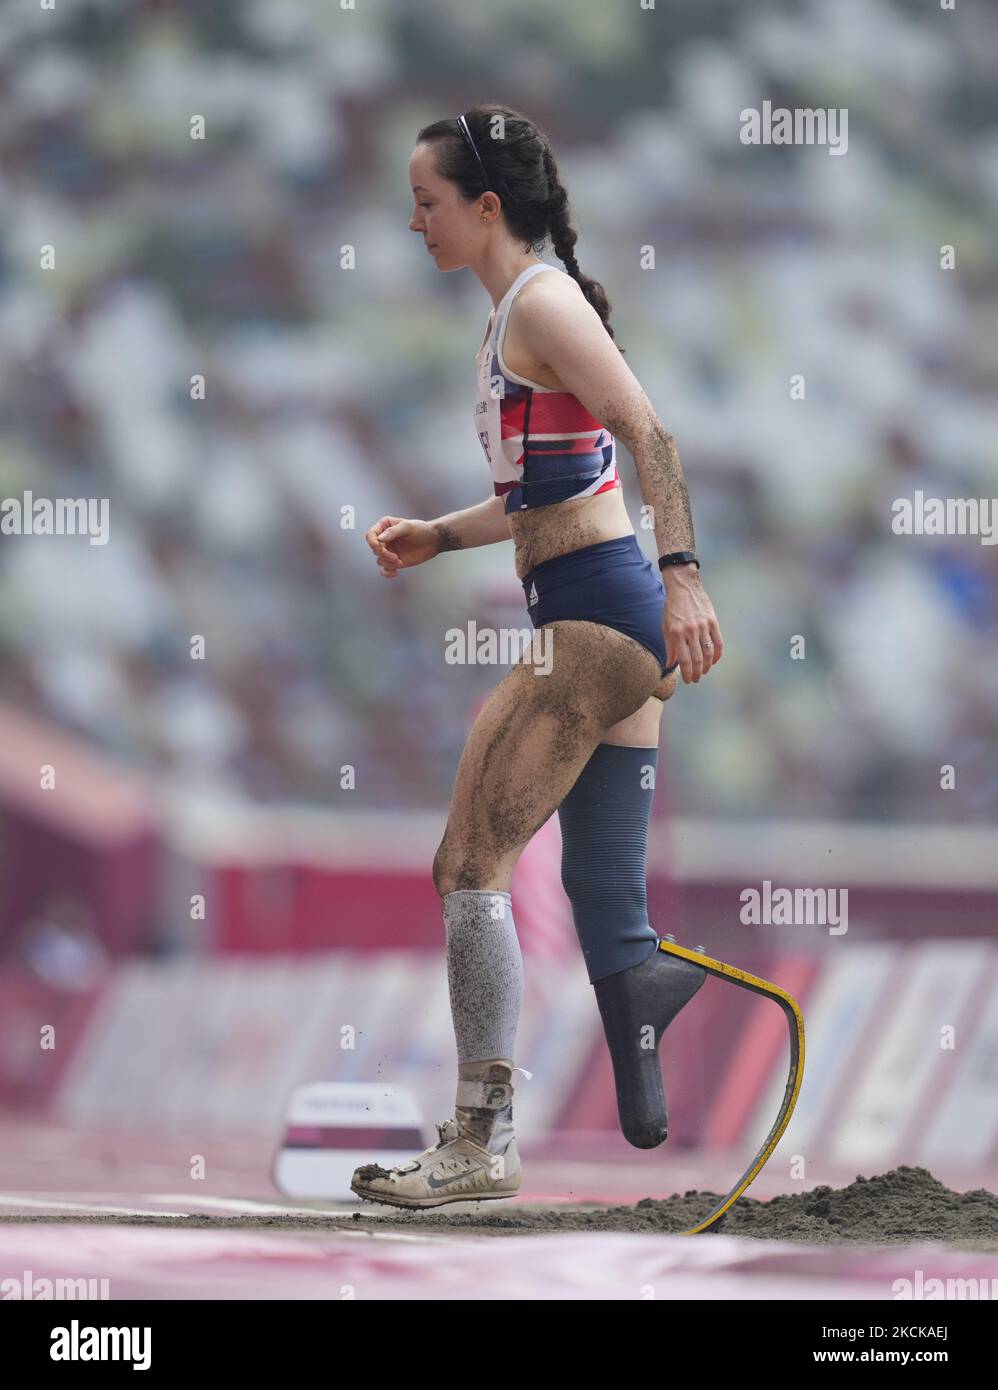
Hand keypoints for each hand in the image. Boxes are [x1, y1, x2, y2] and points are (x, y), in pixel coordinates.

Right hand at [365, 516, 439, 577]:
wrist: (433, 541)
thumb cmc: (422, 530)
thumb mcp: (408, 526)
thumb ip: (393, 531)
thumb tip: (379, 538)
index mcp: (385, 527)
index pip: (371, 535)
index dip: (372, 542)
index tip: (379, 546)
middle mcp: (385, 539)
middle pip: (374, 549)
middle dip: (383, 554)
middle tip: (395, 557)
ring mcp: (389, 550)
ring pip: (380, 560)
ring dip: (388, 562)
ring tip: (399, 561)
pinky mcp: (395, 561)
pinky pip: (385, 570)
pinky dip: (387, 573)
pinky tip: (395, 572)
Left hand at [662, 565, 722, 682]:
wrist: (683, 587)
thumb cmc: (672, 608)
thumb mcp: (666, 627)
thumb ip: (669, 647)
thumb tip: (670, 665)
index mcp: (676, 633)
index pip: (684, 660)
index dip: (687, 673)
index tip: (688, 680)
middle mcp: (690, 630)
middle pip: (697, 659)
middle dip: (697, 673)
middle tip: (696, 679)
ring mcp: (703, 626)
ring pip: (708, 652)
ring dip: (707, 666)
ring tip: (703, 672)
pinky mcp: (712, 621)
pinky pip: (718, 642)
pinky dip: (717, 654)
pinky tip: (714, 661)